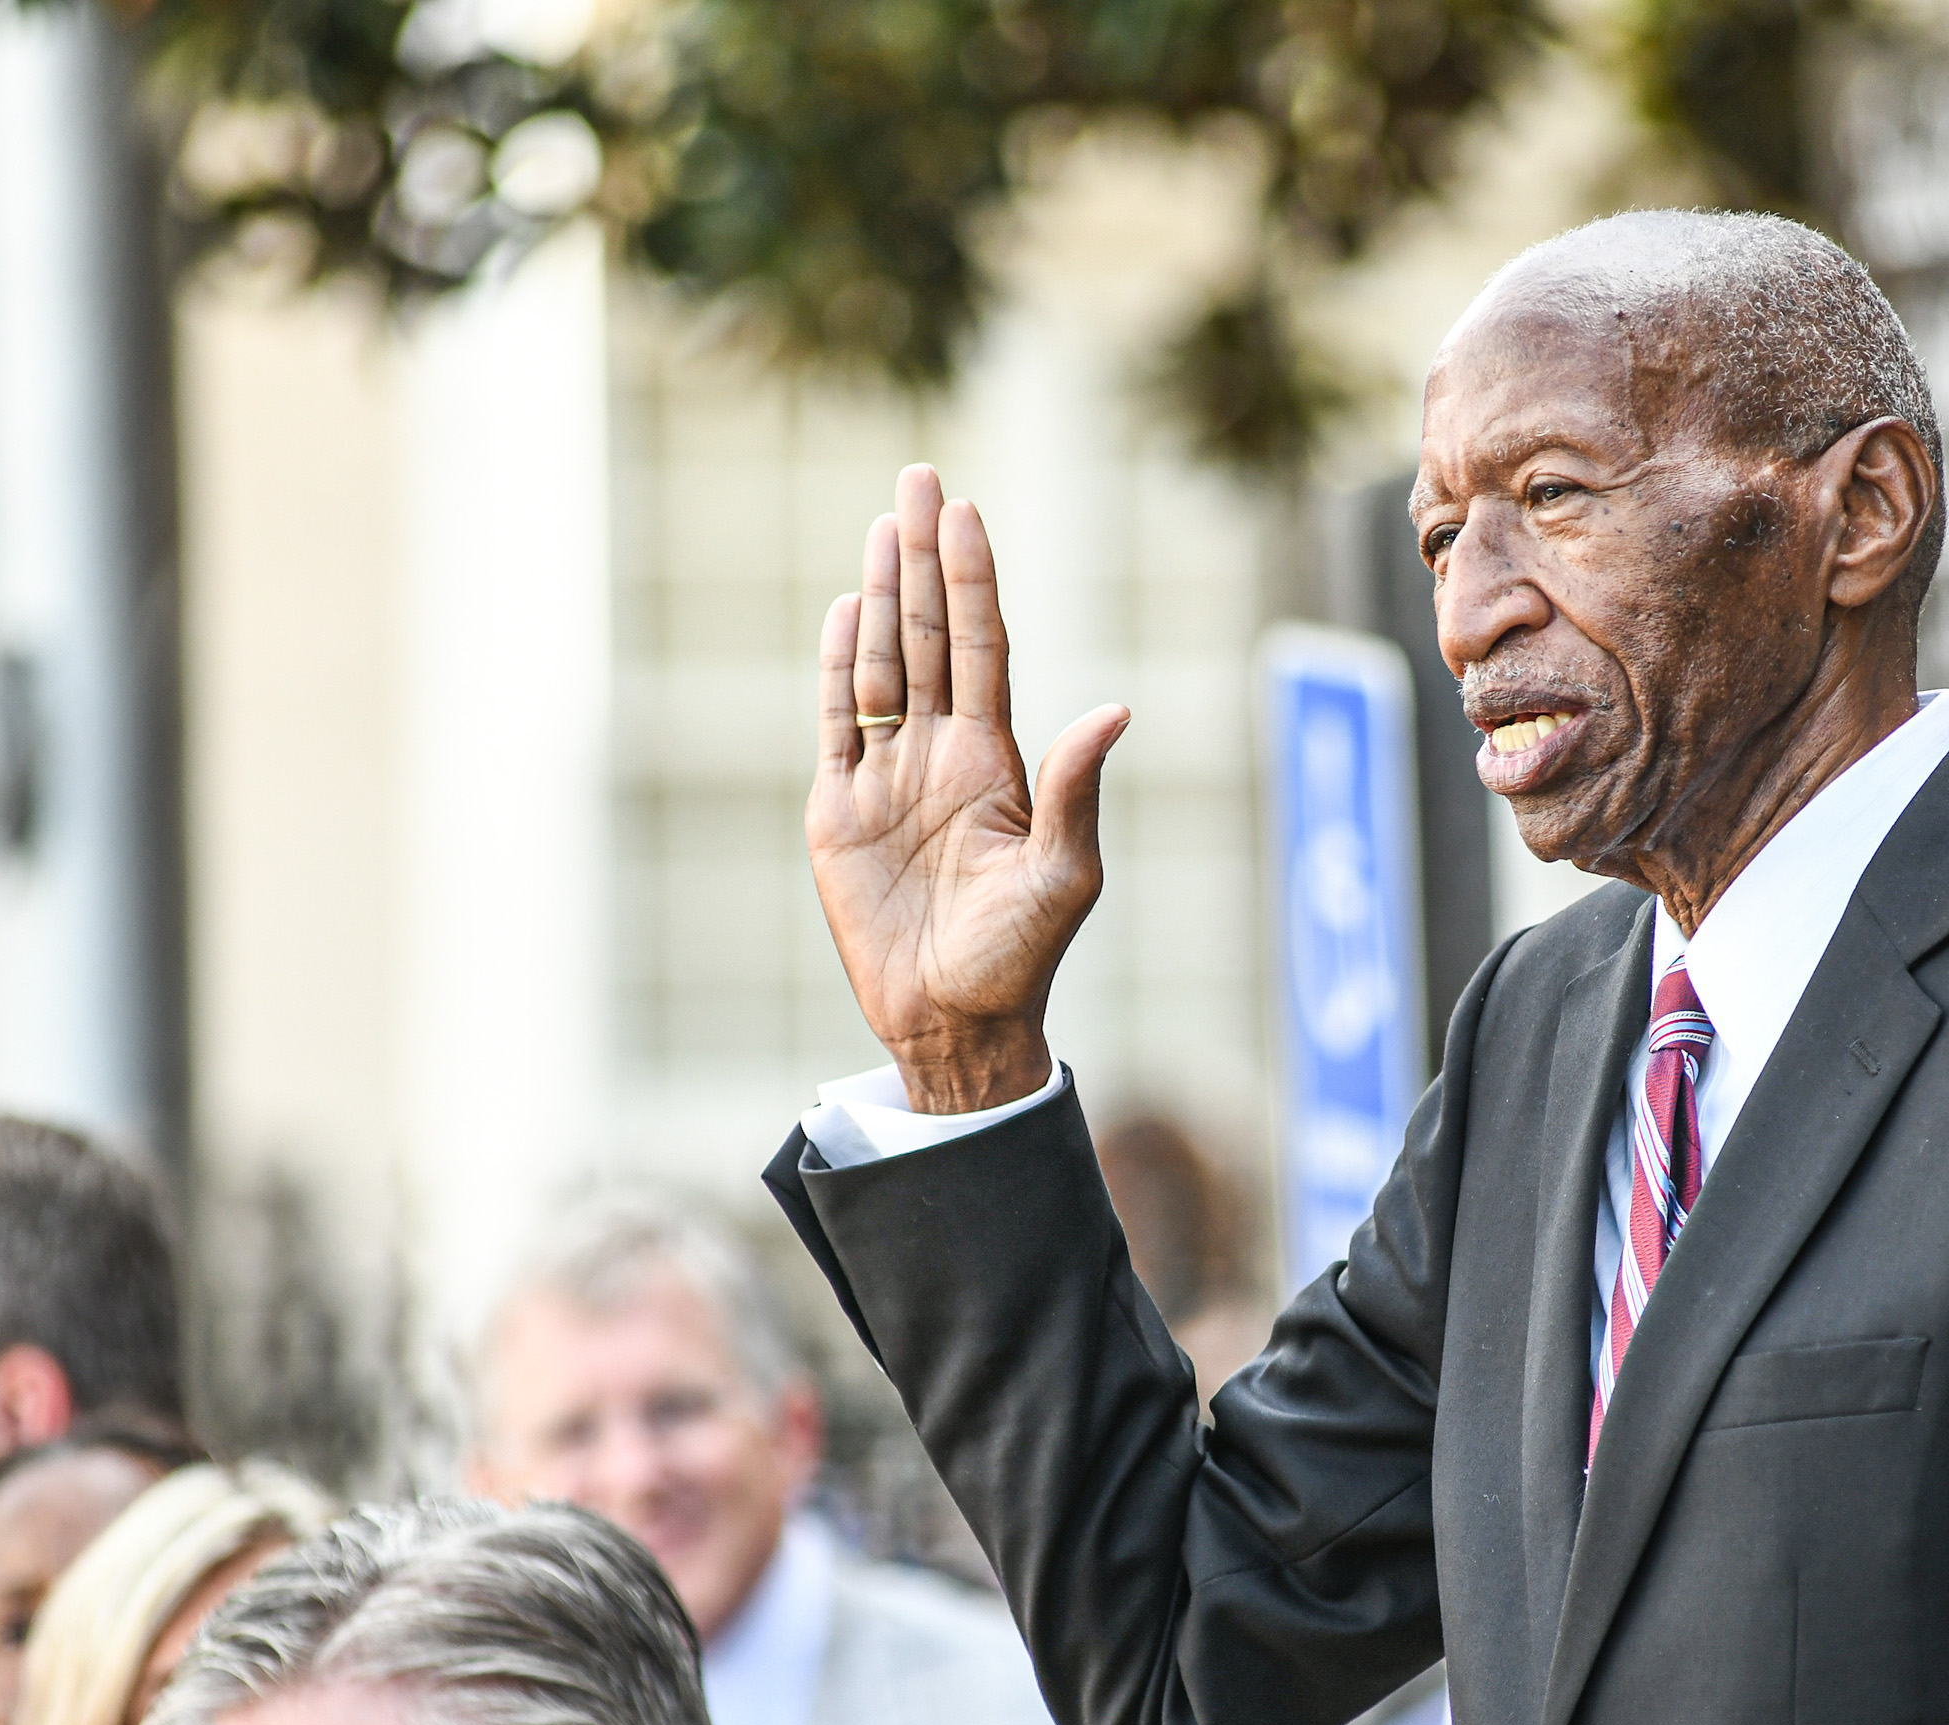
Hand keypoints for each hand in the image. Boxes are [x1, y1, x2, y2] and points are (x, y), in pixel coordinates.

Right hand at [808, 465, 1130, 1113]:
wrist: (955, 1023)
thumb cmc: (1021, 957)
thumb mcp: (1064, 874)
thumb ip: (1075, 789)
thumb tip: (1112, 710)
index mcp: (995, 761)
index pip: (983, 647)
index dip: (972, 579)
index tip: (966, 510)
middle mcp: (941, 755)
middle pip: (929, 635)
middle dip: (923, 557)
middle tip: (918, 477)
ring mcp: (886, 779)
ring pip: (881, 666)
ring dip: (881, 595)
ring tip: (883, 524)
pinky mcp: (839, 813)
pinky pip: (836, 724)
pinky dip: (836, 668)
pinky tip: (846, 611)